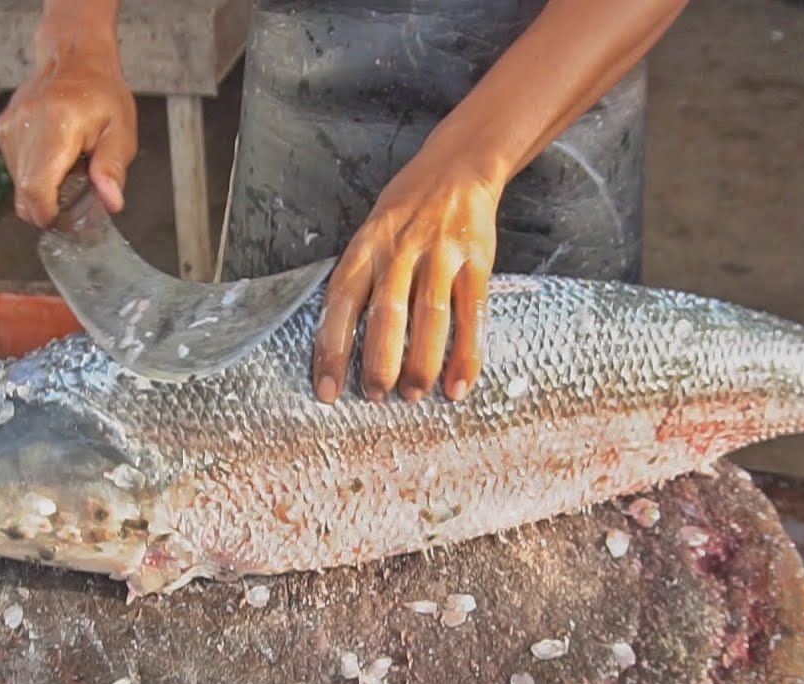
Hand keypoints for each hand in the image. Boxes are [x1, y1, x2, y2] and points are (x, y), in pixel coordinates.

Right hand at [0, 44, 136, 226]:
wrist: (75, 60)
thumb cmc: (102, 95)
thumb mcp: (121, 132)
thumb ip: (112, 169)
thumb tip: (111, 202)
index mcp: (57, 126)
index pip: (35, 187)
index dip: (48, 213)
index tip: (66, 219)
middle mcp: (25, 126)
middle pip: (24, 192)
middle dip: (49, 206)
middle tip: (76, 195)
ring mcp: (9, 128)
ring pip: (18, 184)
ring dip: (43, 188)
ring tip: (68, 166)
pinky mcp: (2, 131)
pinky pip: (15, 169)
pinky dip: (35, 172)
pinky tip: (55, 155)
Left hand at [313, 159, 499, 403]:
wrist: (458, 167)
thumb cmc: (406, 210)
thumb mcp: (371, 233)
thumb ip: (360, 279)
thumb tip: (341, 342)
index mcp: (367, 247)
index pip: (342, 302)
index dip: (332, 348)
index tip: (327, 389)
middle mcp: (401, 251)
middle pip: (387, 312)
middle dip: (380, 361)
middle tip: (376, 396)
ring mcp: (441, 256)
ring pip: (430, 316)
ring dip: (421, 363)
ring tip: (413, 394)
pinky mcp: (477, 262)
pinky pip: (472, 315)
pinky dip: (466, 354)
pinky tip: (458, 386)